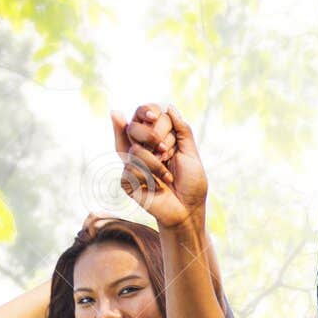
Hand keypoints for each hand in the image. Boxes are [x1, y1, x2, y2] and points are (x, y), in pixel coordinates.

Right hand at [111, 105, 207, 228]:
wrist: (187, 210)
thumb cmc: (191, 183)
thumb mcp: (191, 153)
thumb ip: (181, 130)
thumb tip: (169, 107)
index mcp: (156, 139)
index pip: (143, 114)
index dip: (147, 111)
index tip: (155, 115)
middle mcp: (141, 148)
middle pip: (134, 126)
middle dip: (154, 135)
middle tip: (167, 150)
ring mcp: (131, 163)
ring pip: (135, 148)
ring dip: (156, 162)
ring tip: (167, 176)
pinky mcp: (126, 180)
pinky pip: (131, 167)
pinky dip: (149, 175)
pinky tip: (157, 186)